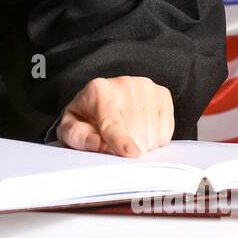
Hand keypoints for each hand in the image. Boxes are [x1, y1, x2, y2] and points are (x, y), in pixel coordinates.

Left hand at [55, 76, 174, 156]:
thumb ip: (79, 137)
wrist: (100, 99)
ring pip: (152, 134)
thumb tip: (98, 144)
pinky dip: (155, 139)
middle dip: (126, 150)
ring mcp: (146, 87)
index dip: (122, 140)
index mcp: (98, 91)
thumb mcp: (71, 129)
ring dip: (142, 145)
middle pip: (135, 134)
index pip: (112, 123)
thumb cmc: (85, 117)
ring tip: (126, 135)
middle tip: (114, 144)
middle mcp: (124, 84)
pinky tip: (141, 130)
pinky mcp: (162, 94)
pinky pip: (166, 131)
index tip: (132, 153)